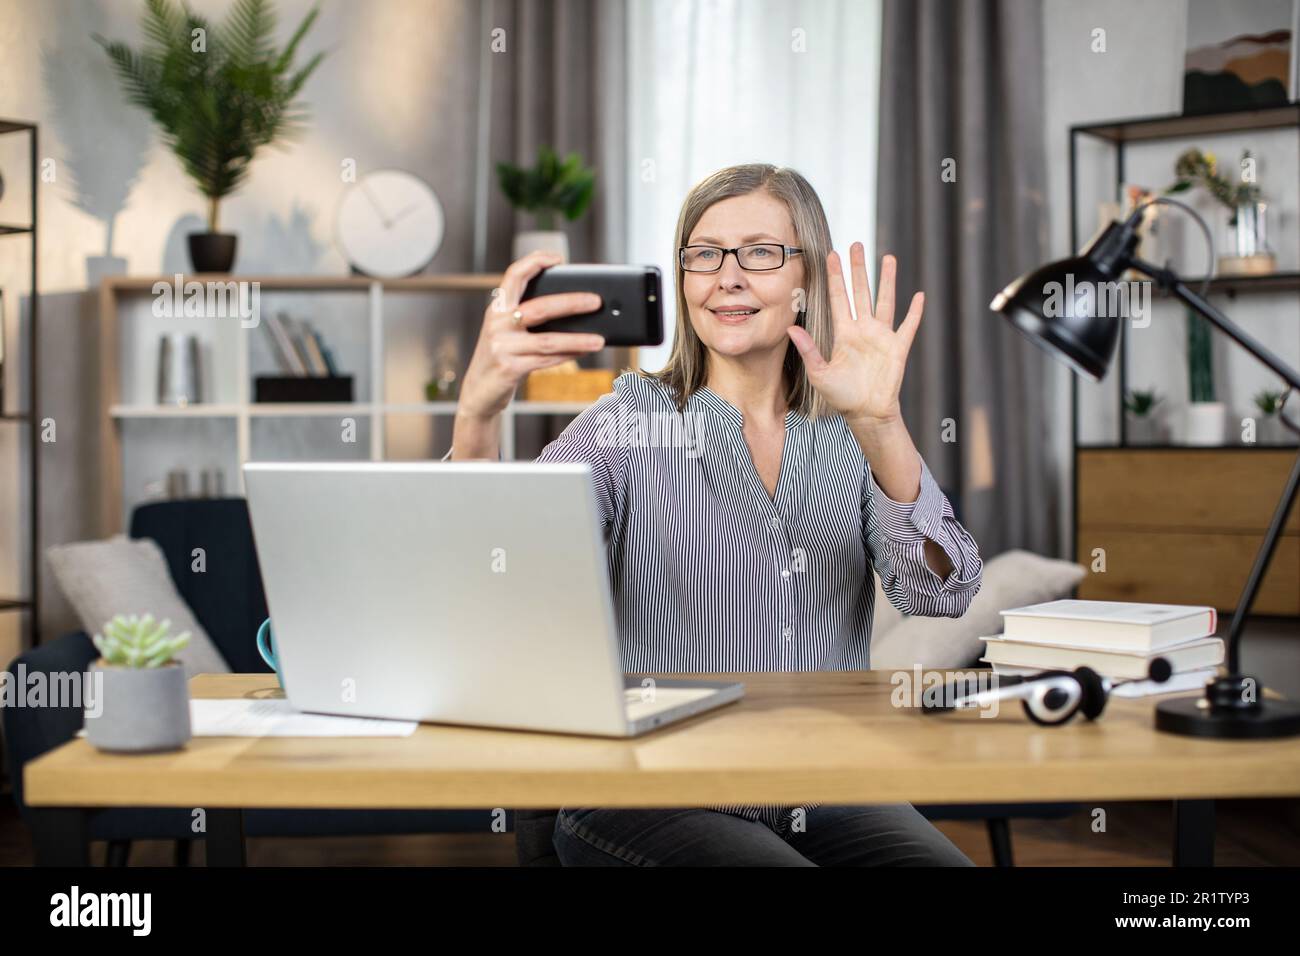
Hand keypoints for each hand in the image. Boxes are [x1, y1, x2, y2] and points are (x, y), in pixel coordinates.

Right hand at [458, 251, 605, 419]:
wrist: (477, 393)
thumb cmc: (500, 358)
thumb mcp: (506, 333)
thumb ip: (528, 319)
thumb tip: (573, 310)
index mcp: (497, 309)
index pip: (514, 276)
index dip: (535, 262)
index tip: (557, 259)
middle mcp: (498, 324)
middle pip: (540, 308)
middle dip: (571, 302)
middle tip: (596, 301)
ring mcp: (502, 347)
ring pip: (548, 340)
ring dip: (578, 339)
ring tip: (599, 339)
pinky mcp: (509, 369)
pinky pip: (546, 360)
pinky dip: (568, 355)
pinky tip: (583, 352)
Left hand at [786, 245, 921, 426]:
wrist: (866, 414)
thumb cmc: (841, 396)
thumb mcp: (820, 373)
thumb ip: (808, 350)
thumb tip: (791, 329)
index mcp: (843, 333)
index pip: (838, 298)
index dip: (834, 278)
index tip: (831, 255)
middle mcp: (863, 329)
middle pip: (860, 292)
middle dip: (857, 269)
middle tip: (855, 244)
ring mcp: (881, 337)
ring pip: (884, 301)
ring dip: (887, 280)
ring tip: (887, 257)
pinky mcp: (898, 348)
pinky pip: (908, 327)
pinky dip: (914, 312)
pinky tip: (919, 295)